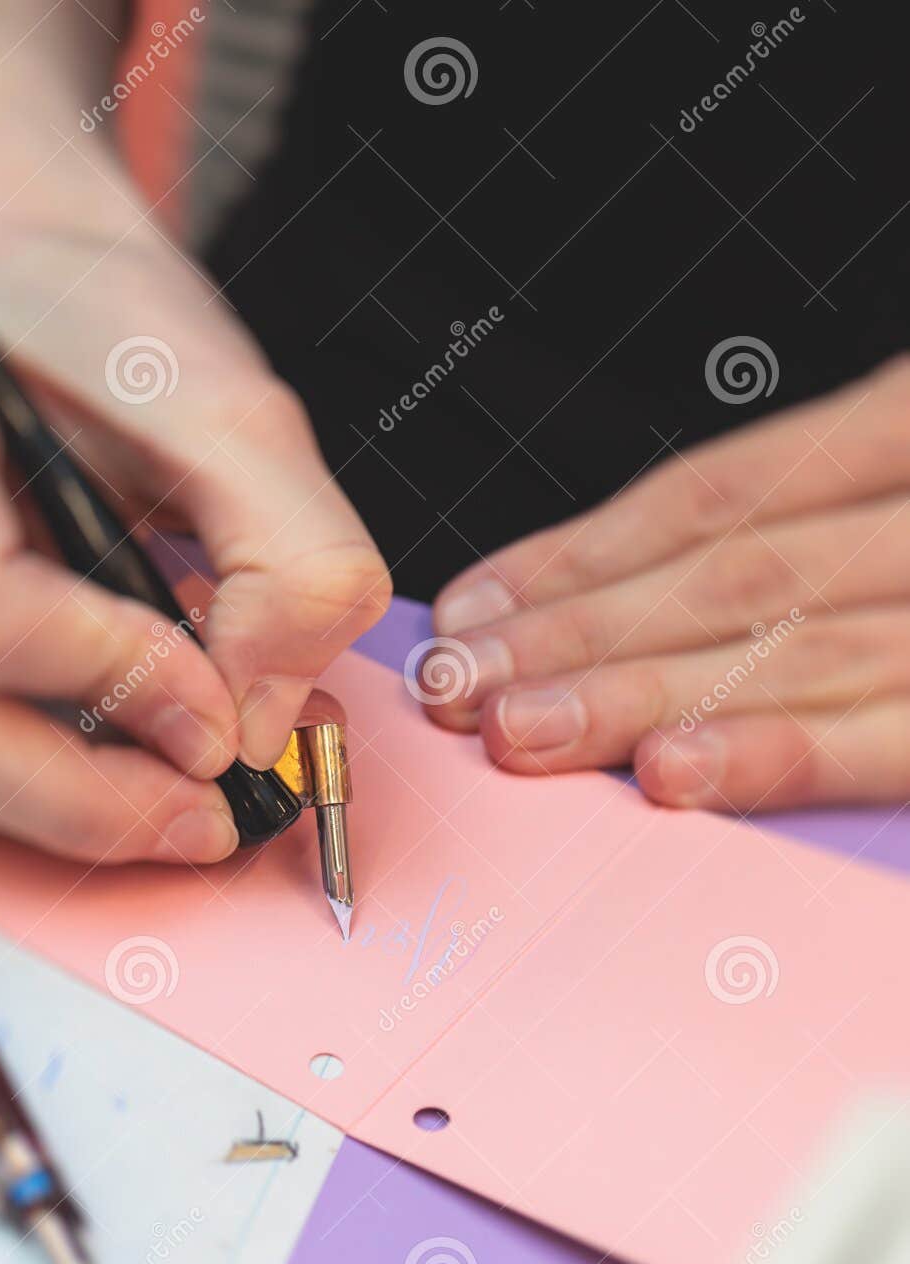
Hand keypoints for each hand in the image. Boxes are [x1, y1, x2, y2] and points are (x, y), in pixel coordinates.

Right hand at [0, 233, 387, 863]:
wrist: (38, 296)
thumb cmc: (116, 332)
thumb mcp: (239, 412)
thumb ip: (291, 559)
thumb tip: (252, 728)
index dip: (112, 681)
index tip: (218, 711)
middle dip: (84, 793)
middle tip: (208, 811)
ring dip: (60, 805)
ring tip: (177, 801)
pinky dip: (30, 780)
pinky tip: (118, 765)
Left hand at [424, 355, 909, 811]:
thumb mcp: (896, 488)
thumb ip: (807, 519)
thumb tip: (614, 593)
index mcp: (901, 434)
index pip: (714, 496)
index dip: (576, 557)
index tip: (467, 610)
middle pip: (726, 575)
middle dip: (574, 633)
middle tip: (455, 683)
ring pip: (781, 650)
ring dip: (632, 695)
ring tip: (514, 730)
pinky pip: (878, 737)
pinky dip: (767, 752)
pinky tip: (667, 772)